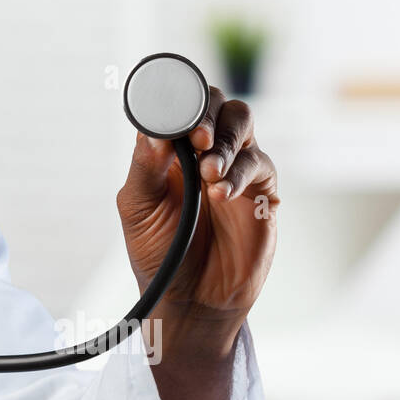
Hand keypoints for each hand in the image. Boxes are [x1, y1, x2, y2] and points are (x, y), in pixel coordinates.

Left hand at [115, 87, 280, 357]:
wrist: (190, 299)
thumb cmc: (158, 250)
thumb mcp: (137, 208)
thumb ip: (145, 167)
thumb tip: (151, 129)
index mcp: (169, 148)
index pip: (179, 104)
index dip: (179, 100)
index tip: (174, 116)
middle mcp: (204, 150)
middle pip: (217, 103)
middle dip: (208, 113)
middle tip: (198, 138)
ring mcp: (235, 167)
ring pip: (242, 123)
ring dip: (226, 141)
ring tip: (208, 173)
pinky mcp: (261, 191)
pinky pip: (259, 165)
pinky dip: (239, 175)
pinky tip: (219, 195)